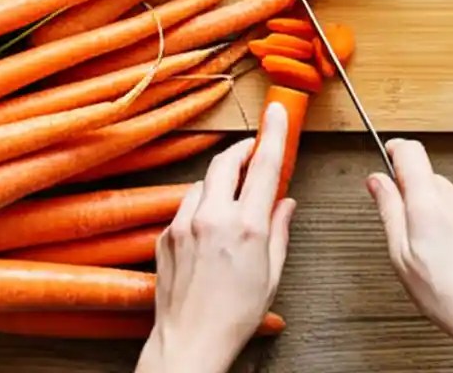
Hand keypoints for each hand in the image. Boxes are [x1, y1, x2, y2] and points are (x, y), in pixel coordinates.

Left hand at [136, 102, 295, 372]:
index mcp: (248, 227)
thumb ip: (280, 231)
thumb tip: (286, 203)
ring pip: (204, 182)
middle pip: (227, 162)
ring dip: (220, 182)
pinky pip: (185, 206)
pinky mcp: (166, 234)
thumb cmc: (234, 315)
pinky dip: (200, 206)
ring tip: (232, 202)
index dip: (274, 133)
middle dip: (241, 151)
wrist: (190, 341)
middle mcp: (214, 218)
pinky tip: (208, 228)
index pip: (265, 166)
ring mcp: (185, 224)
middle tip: (252, 153)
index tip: (277, 111)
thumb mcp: (272, 274)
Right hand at [366, 139, 452, 372]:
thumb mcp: (400, 254)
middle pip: (425, 175)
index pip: (410, 151)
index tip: (384, 163)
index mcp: (429, 201)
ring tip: (424, 251)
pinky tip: (445, 257)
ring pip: (442, 195)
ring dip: (428, 212)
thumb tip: (377, 181)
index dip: (393, 151)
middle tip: (399, 228)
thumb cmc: (447, 294)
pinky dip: (446, 225)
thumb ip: (388, 209)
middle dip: (407, 193)